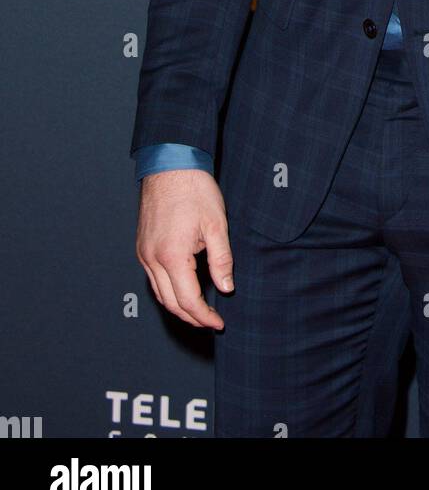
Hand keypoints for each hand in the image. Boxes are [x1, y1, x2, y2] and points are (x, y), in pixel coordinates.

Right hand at [136, 169, 233, 329]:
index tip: (218, 323)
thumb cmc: (194, 191)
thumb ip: (221, 260)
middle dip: (191, 317)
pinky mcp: (141, 246)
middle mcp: (152, 259)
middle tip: (211, 322)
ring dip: (178, 306)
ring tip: (198, 312)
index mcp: (172, 256)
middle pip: (170, 302)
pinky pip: (153, 278)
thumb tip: (226, 288)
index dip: (204, 316)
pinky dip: (168, 291)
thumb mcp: (216, 225)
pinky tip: (182, 290)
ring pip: (159, 293)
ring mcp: (143, 253)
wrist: (170, 166)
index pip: (188, 300)